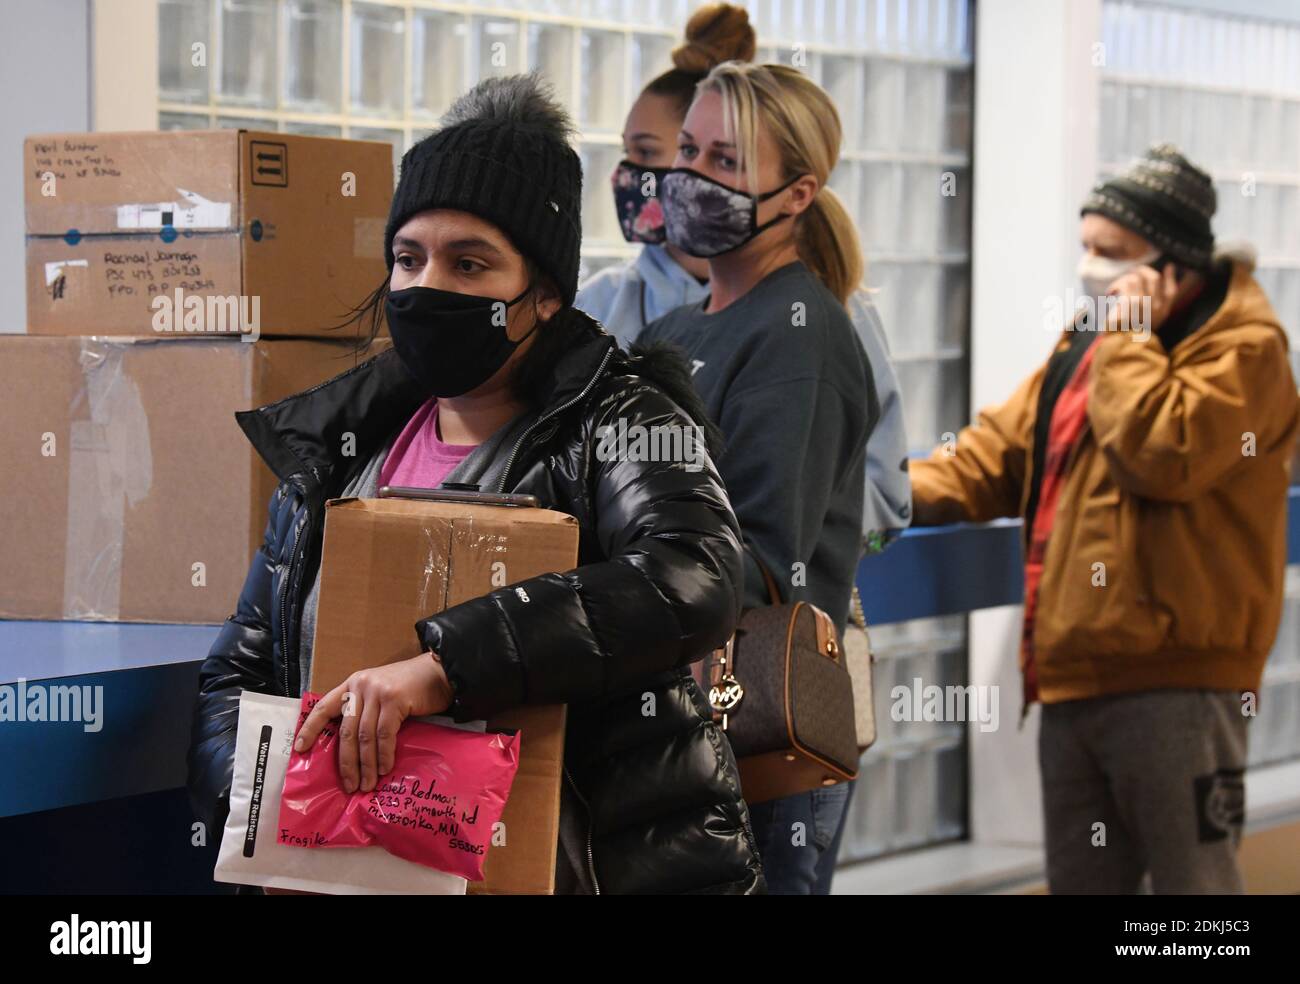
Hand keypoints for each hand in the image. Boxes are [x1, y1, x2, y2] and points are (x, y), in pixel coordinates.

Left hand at [294, 652, 452, 793]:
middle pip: (346, 731)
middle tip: (349, 786)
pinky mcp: (394, 700)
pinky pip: (384, 734)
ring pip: (364, 736)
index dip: (310, 728)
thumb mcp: (381, 693)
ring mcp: (377, 691)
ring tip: (367, 783)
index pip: (323, 707)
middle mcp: (360, 686)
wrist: (441, 673)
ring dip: (366, 765)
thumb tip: (355, 750)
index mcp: (352, 684)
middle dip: (346, 762)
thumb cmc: (412, 688)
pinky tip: (385, 768)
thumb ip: (366, 711)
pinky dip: (383, 755)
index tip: (299, 749)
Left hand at [1105, 261, 1179, 334]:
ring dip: (1126, 277)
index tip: (1169, 266)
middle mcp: (1156, 307)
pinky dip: (1117, 284)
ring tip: (1119, 285)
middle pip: (1154, 278)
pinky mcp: (1130, 303)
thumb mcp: (1144, 320)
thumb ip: (1151, 305)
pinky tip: (1110, 291)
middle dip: (1142, 271)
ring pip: (1138, 278)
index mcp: (1162, 312)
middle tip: (1132, 272)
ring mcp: (1144, 304)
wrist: (1118, 345)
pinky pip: (1126, 283)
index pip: (1172, 290)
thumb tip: (1151, 288)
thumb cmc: (1128, 331)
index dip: (1171, 277)